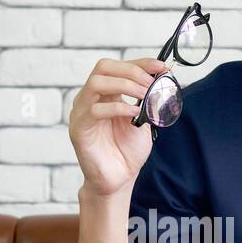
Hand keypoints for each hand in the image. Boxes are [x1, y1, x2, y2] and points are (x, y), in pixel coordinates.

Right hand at [67, 56, 168, 199]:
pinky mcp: (79, 128)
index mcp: (104, 93)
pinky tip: (133, 113)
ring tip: (144, 95)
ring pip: (96, 83)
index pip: (117, 66)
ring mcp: (81, 112)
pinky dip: (118, 107)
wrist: (118, 179)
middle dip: (132, 71)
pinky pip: (95, 109)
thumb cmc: (127, 151)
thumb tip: (162, 78)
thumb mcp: (143, 119)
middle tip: (151, 84)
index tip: (161, 67)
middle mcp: (90, 98)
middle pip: (103, 67)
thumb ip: (148, 99)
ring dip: (125, 85)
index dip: (140, 63)